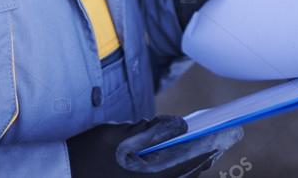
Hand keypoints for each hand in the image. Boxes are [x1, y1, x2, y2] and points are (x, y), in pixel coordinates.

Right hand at [66, 115, 242, 177]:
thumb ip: (151, 130)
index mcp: (152, 175)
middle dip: (211, 152)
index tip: (233, 131)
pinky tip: (187, 158)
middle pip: (192, 170)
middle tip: (230, 136)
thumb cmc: (89, 155)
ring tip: (213, 146)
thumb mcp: (118, 135)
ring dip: (198, 161)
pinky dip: (182, 168)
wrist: (64, 175)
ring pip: (183, 177)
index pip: (192, 157)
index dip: (215, 142)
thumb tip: (180, 125)